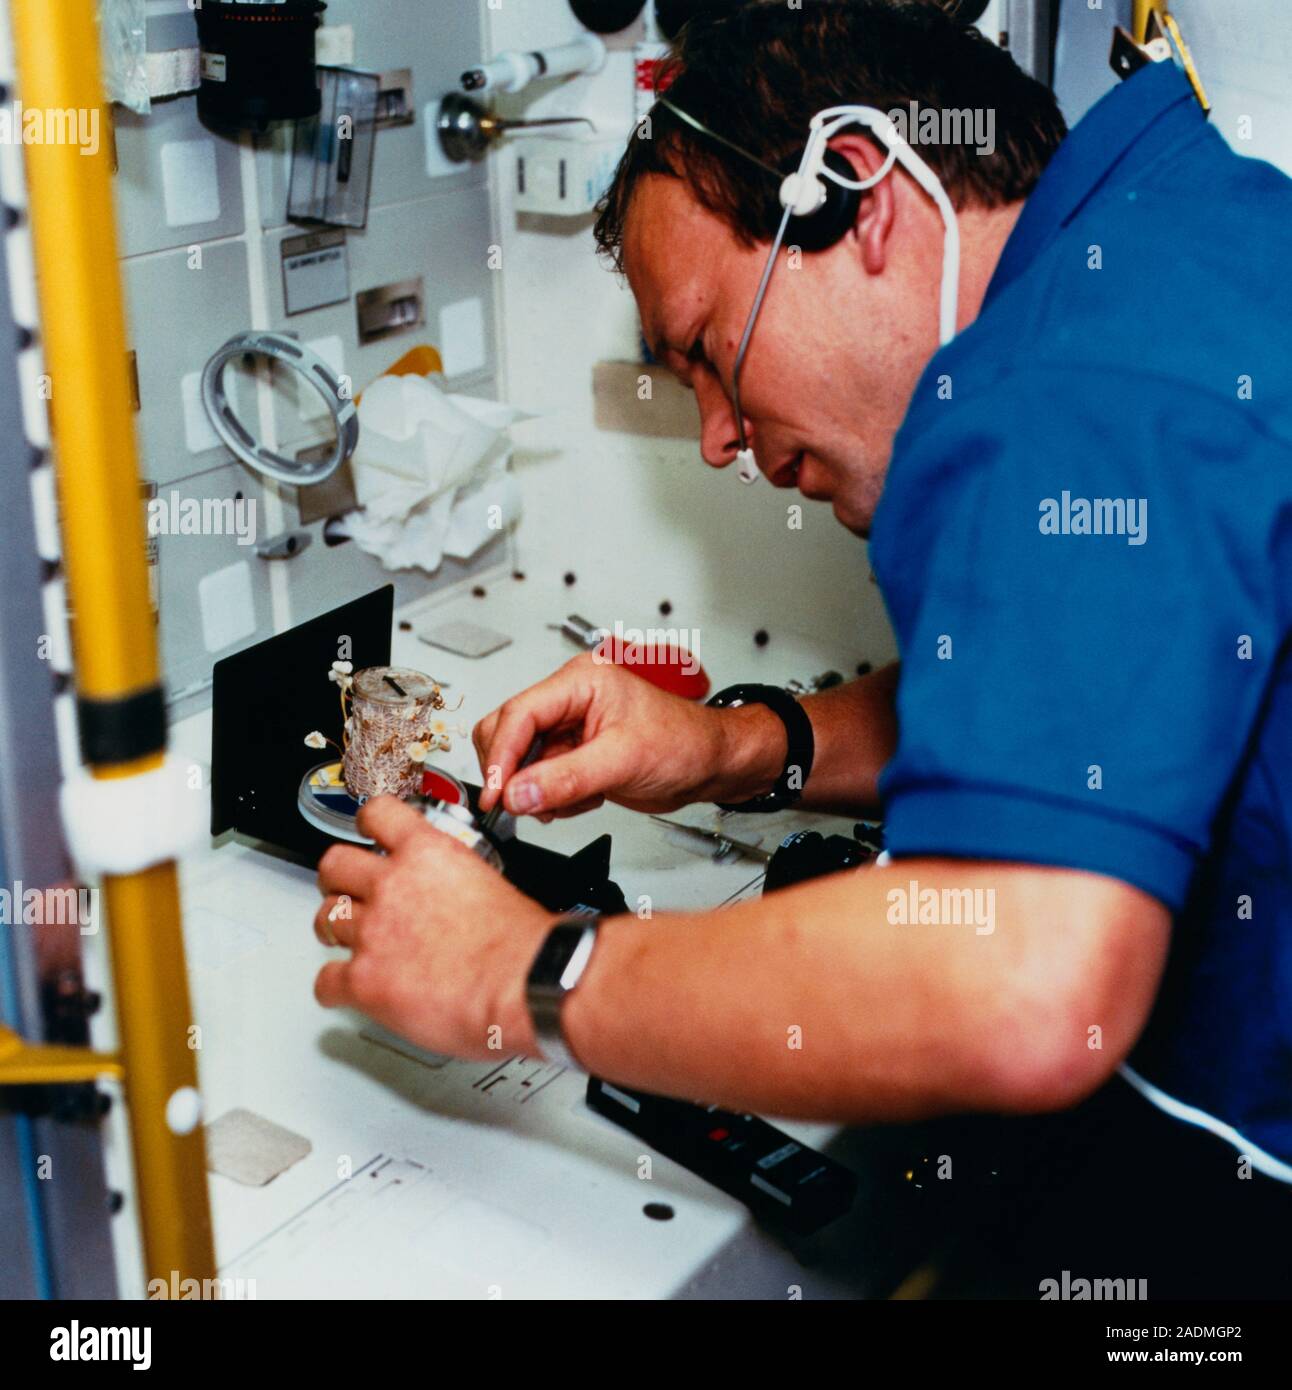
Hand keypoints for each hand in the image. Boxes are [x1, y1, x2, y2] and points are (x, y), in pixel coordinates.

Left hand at [312, 796, 553, 1059]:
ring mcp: (373, 932)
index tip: (367, 831)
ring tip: (351, 941)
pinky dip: (334, 987)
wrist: (524, 984)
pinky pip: (325, 981)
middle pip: (335, 865)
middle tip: (347, 890)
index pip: (378, 815)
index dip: (367, 824)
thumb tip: (457, 898)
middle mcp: (393, 885)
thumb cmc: (522, 946)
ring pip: (326, 918)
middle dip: (338, 879)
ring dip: (336, 929)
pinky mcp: (364, 979)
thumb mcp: (493, 884)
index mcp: (429, 854)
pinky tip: (347, 989)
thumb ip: (459, 882)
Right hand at [472, 651, 781, 819]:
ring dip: (537, 789)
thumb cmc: (686, 742)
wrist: (713, 765)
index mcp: (579, 681)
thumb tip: (518, 793)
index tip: (495, 793)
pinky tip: (586, 798)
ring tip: (574, 799)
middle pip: (508, 732)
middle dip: (514, 772)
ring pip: (522, 761)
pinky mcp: (575, 755)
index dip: (500, 756)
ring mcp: (570, 729)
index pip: (519, 713)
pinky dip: (554, 798)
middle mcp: (569, 701)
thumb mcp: (624, 760)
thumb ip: (566, 778)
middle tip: (524, 803)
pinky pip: (541, 780)